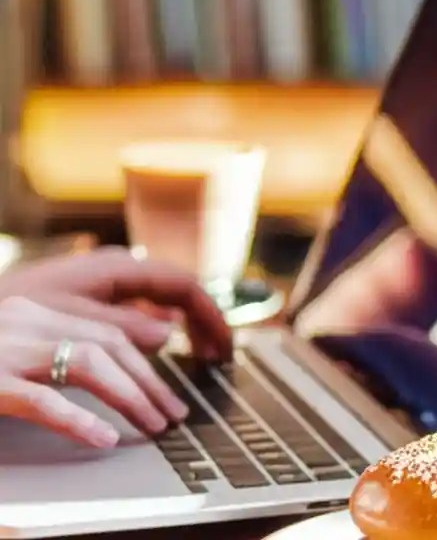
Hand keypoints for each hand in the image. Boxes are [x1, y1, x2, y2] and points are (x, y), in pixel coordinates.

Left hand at [0, 247, 232, 360]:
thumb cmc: (12, 313)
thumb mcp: (69, 323)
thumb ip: (120, 327)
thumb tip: (167, 334)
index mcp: (119, 268)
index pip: (185, 287)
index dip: (211, 319)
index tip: (224, 351)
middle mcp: (118, 267)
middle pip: (178, 292)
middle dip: (202, 325)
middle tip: (217, 359)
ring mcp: (106, 279)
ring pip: (161, 300)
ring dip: (183, 330)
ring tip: (196, 358)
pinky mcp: (93, 294)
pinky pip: (142, 308)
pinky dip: (160, 328)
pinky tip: (161, 349)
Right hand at [0, 295, 188, 447]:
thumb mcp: (14, 351)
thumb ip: (58, 353)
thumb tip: (127, 362)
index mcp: (34, 313)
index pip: (108, 331)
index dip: (146, 363)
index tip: (167, 392)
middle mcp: (24, 320)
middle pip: (109, 343)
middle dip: (150, 380)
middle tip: (175, 413)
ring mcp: (5, 349)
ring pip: (89, 363)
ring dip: (131, 395)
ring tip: (154, 424)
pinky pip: (43, 400)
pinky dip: (79, 419)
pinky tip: (104, 437)